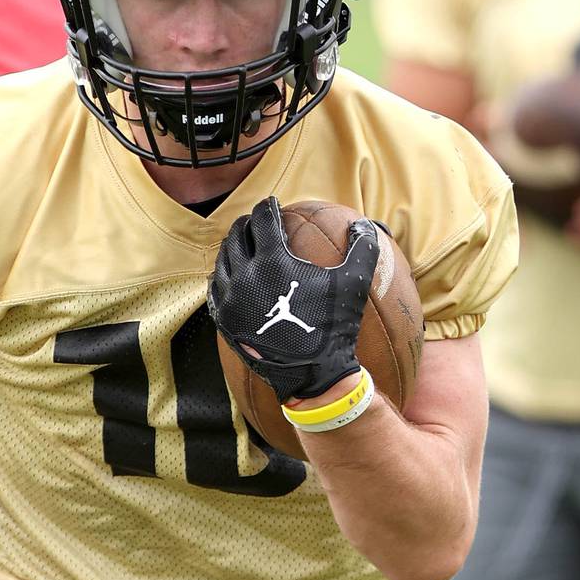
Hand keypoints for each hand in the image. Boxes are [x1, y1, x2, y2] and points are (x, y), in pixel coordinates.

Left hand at [207, 197, 378, 401]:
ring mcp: (230, 300)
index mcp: (271, 260)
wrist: (312, 375)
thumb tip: (364, 224)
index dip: (267, 207)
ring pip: (222, 260)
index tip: (273, 204)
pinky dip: (222, 275)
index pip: (262, 219)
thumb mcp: (354, 283)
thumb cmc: (334, 327)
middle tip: (256, 221)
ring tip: (243, 244)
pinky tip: (230, 275)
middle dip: (247, 223)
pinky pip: (216, 289)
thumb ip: (362, 248)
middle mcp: (243, 276)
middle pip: (237, 235)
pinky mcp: (224, 320)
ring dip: (232, 247)